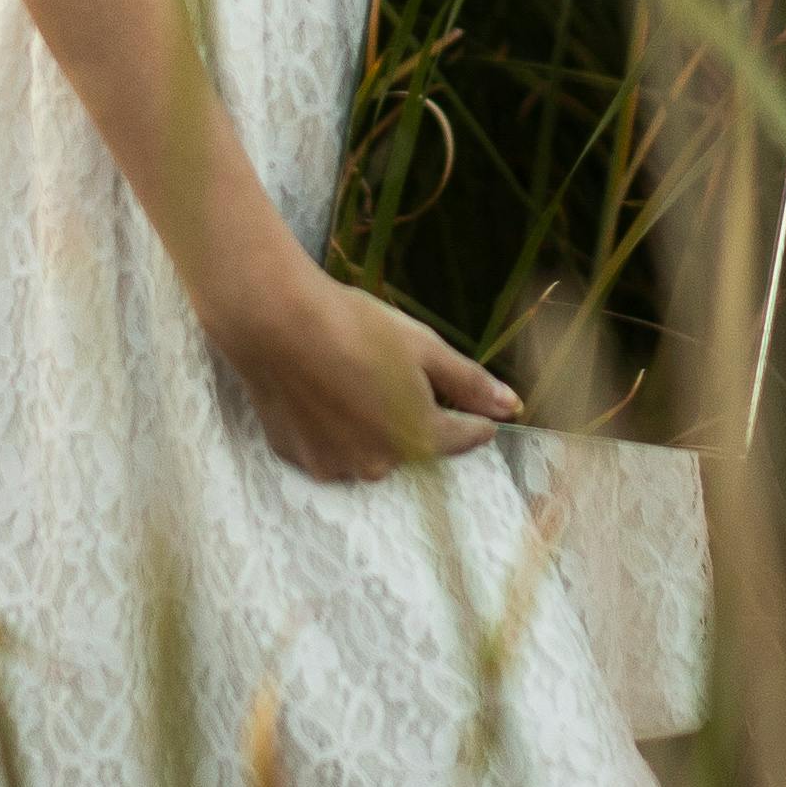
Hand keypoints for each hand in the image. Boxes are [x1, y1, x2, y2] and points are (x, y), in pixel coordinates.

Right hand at [205, 246, 523, 481]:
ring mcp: (334, 466)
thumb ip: (468, 383)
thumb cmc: (354, 326)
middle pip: (412, 446)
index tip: (480, 410)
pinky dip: (334, 428)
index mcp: (417, 439)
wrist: (274, 321)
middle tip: (395, 372)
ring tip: (354, 378)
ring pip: (369, 450)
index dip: (475, 419)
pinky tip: (323, 391)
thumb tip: (511, 407)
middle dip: (413, 417)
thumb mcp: (423, 346)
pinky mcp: (298, 457)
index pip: (463, 438)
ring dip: (372, 426)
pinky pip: (330, 448)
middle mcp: (377, 465)